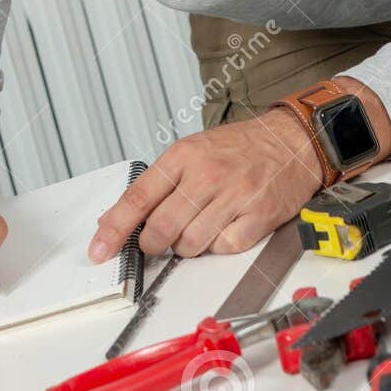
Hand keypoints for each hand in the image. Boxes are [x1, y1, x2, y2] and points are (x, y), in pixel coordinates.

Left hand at [88, 107, 323, 259]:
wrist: (292, 141)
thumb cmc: (239, 148)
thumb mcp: (192, 150)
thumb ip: (156, 183)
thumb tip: (116, 218)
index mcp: (184, 156)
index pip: (138, 198)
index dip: (113, 229)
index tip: (99, 249)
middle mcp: (207, 175)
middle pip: (161, 229)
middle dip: (151, 244)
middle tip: (155, 241)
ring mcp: (234, 196)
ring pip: (190, 244)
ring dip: (186, 246)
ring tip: (197, 225)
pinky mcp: (258, 217)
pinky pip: (223, 248)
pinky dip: (218, 246)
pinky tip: (224, 226)